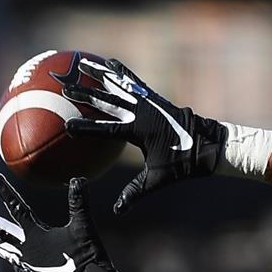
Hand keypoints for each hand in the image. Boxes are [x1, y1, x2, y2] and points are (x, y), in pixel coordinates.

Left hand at [0, 174, 126, 271]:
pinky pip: (20, 266)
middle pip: (2, 230)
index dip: (6, 192)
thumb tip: (78, 179)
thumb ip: (79, 203)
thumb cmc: (84, 257)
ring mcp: (30, 263)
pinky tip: (14, 262)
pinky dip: (15, 261)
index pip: (17, 209)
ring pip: (7, 250)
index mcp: (34, 235)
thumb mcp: (83, 227)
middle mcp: (27, 248)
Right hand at [59, 55, 223, 213]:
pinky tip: (110, 62)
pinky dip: (121, 72)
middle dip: (84, 94)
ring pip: (118, 85)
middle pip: (107, 101)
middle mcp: (142, 113)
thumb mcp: (158, 179)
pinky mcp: (154, 98)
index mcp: (139, 132)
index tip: (67, 126)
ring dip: (98, 74)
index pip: (106, 130)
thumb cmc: (183, 164)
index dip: (86, 128)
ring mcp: (148, 102)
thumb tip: (118, 210)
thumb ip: (135, 192)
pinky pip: (133, 82)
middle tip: (63, 87)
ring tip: (80, 61)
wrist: (208, 144)